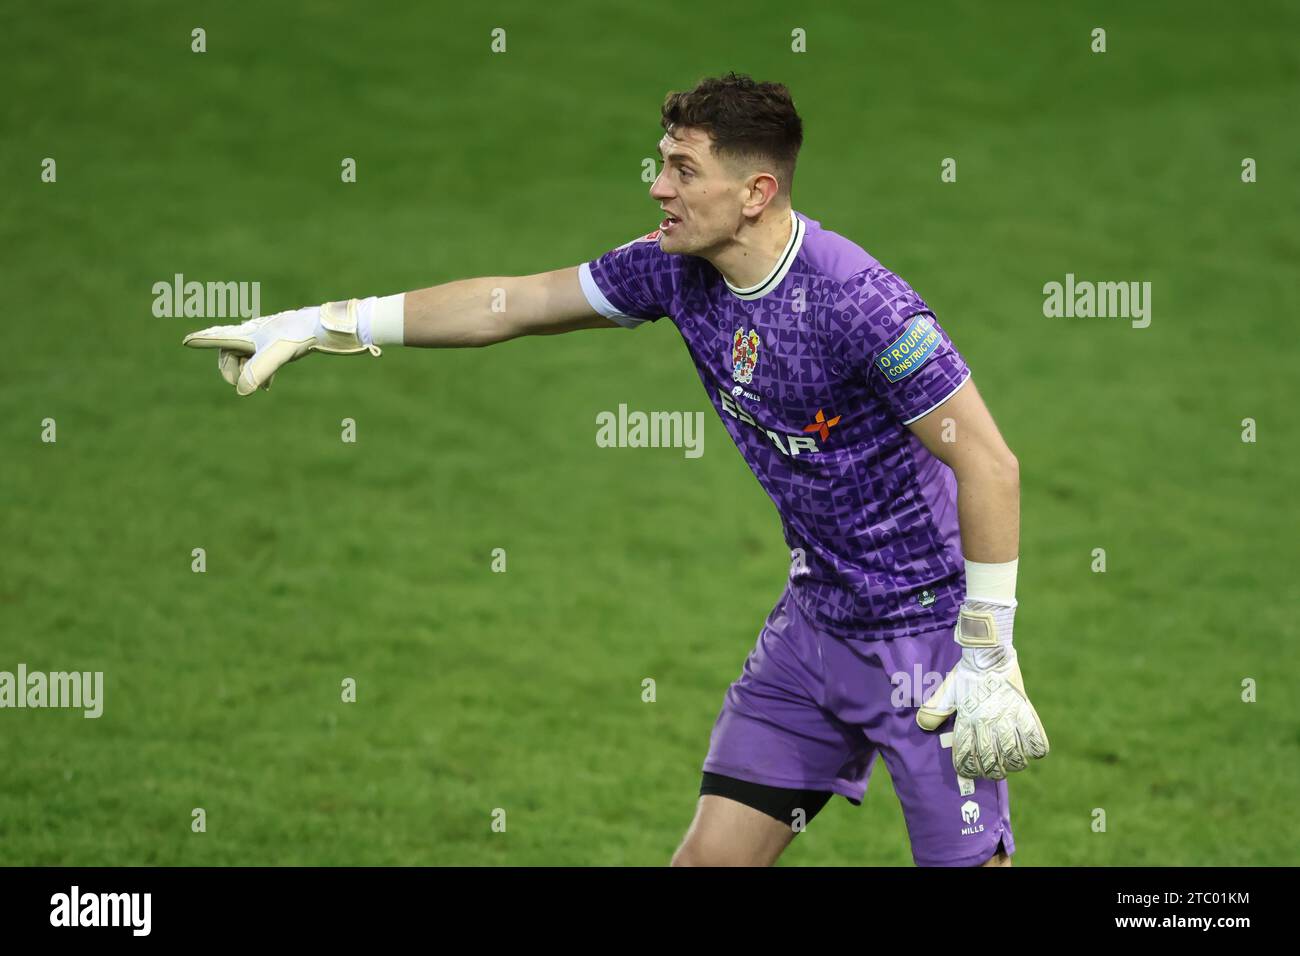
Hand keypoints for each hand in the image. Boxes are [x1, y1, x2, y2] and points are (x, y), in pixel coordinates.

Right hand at [183, 300, 378, 394]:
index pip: (219, 338)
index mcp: (248, 334)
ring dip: (248, 373)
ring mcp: (267, 339)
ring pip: (246, 358)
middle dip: (230, 369)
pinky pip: (262, 360)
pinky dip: (262, 373)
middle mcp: (254, 334)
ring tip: (259, 385)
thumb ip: (258, 372)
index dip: (203, 340)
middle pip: (230, 352)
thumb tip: (242, 390)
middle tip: (237, 383)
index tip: (187, 341)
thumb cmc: (299, 336)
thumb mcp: (278, 355)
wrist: (325, 327)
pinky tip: (269, 385)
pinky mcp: (280, 344)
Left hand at [916, 600, 1049, 779]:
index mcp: (967, 719)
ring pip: (1014, 755)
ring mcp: (1008, 716)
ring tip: (1012, 761)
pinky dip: (1036, 749)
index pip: (966, 756)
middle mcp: (987, 721)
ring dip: (1014, 763)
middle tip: (994, 769)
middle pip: (992, 761)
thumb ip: (935, 709)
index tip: (971, 770)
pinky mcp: (1025, 711)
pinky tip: (1031, 749)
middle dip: (992, 771)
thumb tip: (922, 725)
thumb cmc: (967, 674)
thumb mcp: (948, 691)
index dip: (968, 769)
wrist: (989, 652)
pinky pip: (1036, 740)